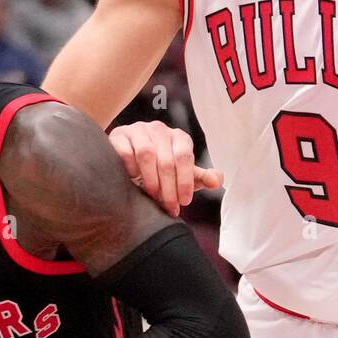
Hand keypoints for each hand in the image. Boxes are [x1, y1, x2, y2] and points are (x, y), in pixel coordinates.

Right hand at [109, 121, 223, 216]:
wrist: (128, 159)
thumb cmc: (158, 169)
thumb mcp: (181, 174)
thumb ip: (198, 178)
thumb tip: (217, 181)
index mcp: (178, 137)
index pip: (185, 157)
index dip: (185, 181)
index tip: (183, 202)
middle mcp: (159, 130)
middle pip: (166, 160)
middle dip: (169, 188)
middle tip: (169, 207)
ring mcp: (138, 130)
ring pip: (146, 154)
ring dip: (150, 180)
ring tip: (152, 196)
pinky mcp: (119, 136)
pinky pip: (125, 151)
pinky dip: (130, 168)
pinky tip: (132, 180)